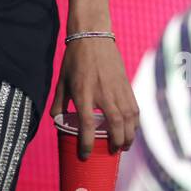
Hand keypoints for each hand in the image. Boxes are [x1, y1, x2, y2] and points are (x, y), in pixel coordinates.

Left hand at [49, 35, 138, 159]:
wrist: (93, 36)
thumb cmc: (74, 59)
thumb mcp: (61, 81)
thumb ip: (58, 103)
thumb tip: (56, 121)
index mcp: (83, 92)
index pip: (88, 124)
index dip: (87, 142)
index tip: (85, 154)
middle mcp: (103, 92)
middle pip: (115, 125)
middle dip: (115, 143)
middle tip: (112, 153)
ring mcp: (117, 89)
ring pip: (129, 119)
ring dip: (128, 135)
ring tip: (123, 146)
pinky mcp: (126, 84)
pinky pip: (134, 108)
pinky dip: (135, 122)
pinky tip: (131, 129)